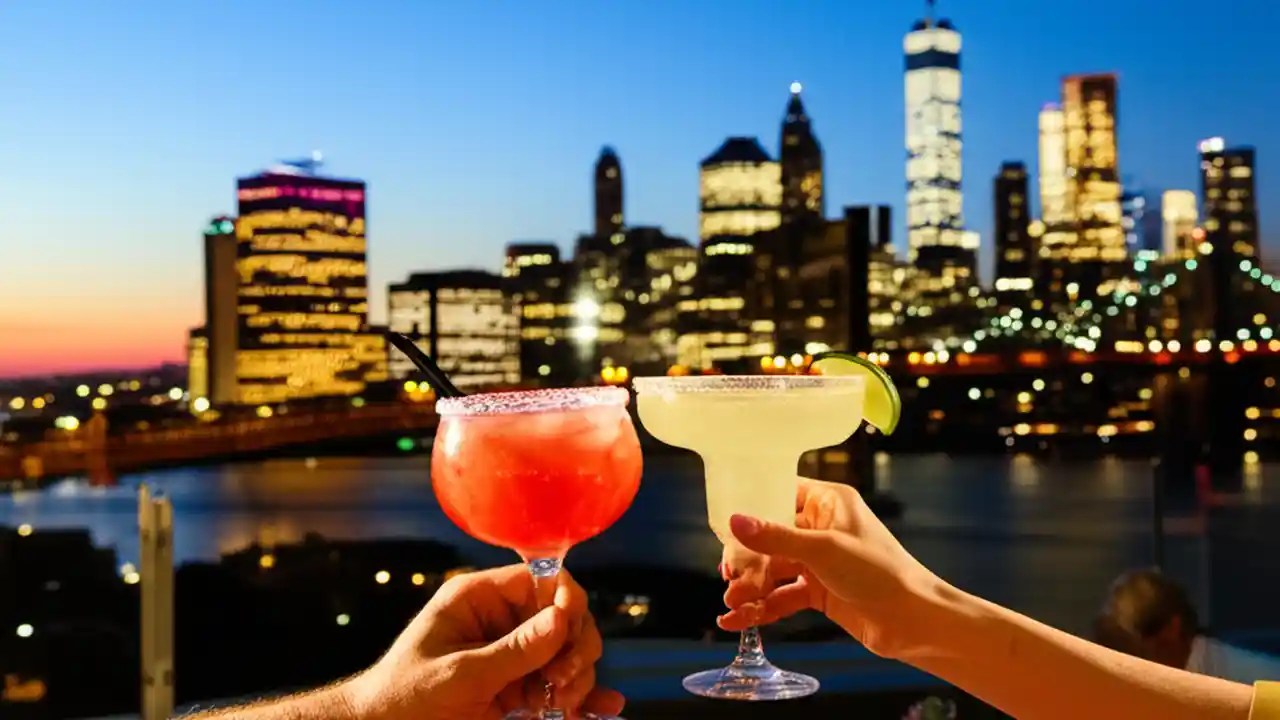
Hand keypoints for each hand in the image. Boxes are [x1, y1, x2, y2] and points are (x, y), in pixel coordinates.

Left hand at [346, 564, 623, 719]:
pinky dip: (580, 697)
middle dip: (575, 647)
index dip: (564, 599)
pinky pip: (558, 685)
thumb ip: (514, 650)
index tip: (571, 632)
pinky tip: (602, 708)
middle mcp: (500, 620)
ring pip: (568, 652)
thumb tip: (561, 619)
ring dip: (578, 677)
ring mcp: (510, 654)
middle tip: (564, 680)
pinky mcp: (516, 687)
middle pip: (563, 617)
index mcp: (478, 598)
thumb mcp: (459, 674)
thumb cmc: (404, 698)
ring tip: (564, 704)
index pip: (539, 579)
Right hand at [717, 477, 941, 659]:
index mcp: (828, 502)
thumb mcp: (824, 550)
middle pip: (769, 536)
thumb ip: (776, 538)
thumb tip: (735, 521)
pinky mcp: (819, 591)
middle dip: (746, 558)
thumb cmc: (881, 573)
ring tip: (731, 603)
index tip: (723, 524)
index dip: (750, 508)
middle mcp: (821, 528)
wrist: (914, 621)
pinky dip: (761, 608)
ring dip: (750, 587)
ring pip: (773, 569)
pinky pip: (781, 596)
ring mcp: (819, 561)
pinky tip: (739, 620)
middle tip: (728, 575)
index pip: (779, 494)